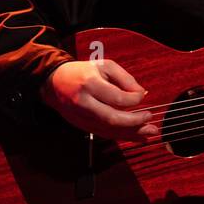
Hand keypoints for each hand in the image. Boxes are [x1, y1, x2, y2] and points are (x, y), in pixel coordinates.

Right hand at [40, 60, 159, 141]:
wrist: (53, 83)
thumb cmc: (81, 72)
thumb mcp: (104, 66)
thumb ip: (125, 79)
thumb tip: (141, 94)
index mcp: (89, 84)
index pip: (117, 98)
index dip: (134, 99)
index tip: (142, 96)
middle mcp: (83, 103)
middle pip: (112, 119)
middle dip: (134, 122)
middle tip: (149, 119)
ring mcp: (81, 117)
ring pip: (109, 130)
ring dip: (131, 134)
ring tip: (149, 133)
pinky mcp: (81, 125)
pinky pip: (104, 133)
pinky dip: (121, 136)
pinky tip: (136, 136)